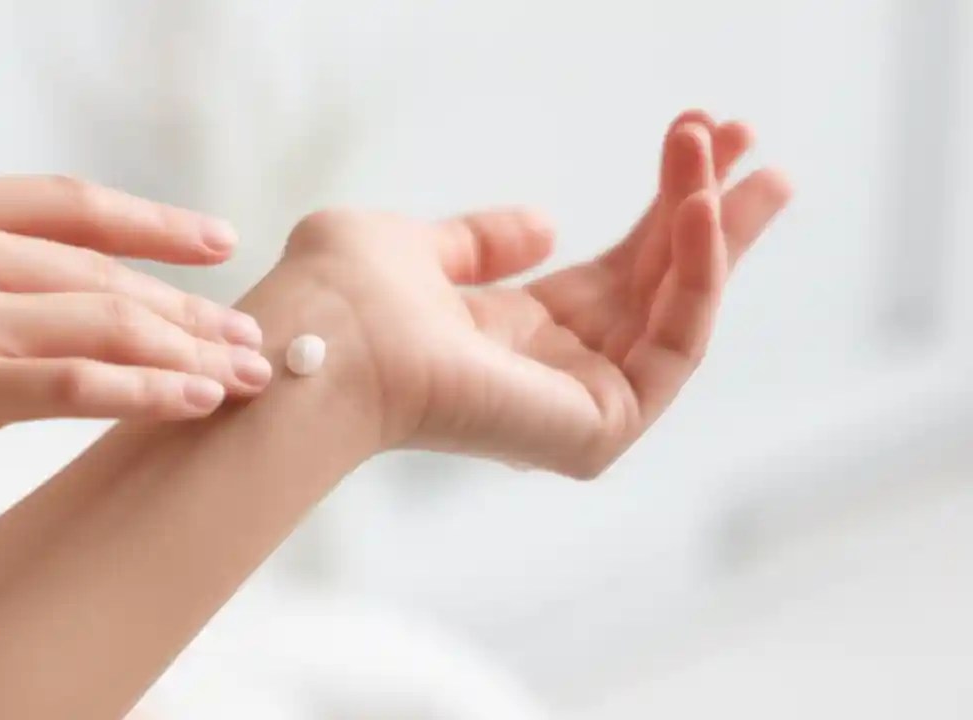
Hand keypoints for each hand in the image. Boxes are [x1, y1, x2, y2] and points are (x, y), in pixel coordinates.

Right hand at [0, 176, 272, 518]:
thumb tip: (108, 289)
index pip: (75, 202)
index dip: (157, 223)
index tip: (220, 243)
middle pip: (104, 271)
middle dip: (188, 307)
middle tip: (248, 335)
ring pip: (104, 323)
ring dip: (185, 352)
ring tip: (240, 376)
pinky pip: (80, 383)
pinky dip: (146, 392)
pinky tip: (193, 402)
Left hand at [280, 111, 790, 477]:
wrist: (324, 343)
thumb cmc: (344, 297)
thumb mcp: (417, 248)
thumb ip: (481, 242)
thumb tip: (546, 225)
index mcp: (511, 335)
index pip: (615, 272)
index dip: (660, 206)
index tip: (698, 132)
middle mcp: (554, 371)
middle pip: (661, 288)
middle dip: (712, 212)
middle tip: (752, 137)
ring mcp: (581, 405)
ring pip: (681, 309)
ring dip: (713, 223)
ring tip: (734, 144)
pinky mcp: (600, 427)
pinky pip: (677, 343)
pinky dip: (699, 272)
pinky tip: (700, 205)